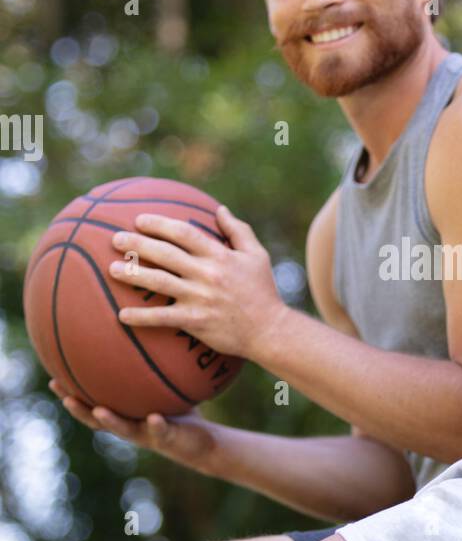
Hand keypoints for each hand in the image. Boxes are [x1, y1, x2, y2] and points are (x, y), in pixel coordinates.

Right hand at [48, 379, 222, 475]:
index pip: (91, 404)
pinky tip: (154, 417)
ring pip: (124, 430)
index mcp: (123, 414)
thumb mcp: (162, 388)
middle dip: (80, 410)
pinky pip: (161, 431)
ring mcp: (147, 434)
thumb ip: (148, 369)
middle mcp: (130, 426)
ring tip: (99, 411)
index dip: (71, 394)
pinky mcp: (169, 439)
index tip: (53, 379)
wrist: (201, 441)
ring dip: (110, 421)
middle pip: (97, 421)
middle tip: (64, 396)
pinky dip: (156, 425)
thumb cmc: (177, 411)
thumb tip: (139, 333)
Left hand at [106, 205, 284, 359]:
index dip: (159, 224)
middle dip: (137, 244)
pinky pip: (163, 318)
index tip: (139, 220)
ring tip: (111, 270)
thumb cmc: (263, 291)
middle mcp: (207, 274)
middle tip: (115, 240)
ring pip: (159, 282)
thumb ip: (238, 230)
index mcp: (219, 255)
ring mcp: (200, 298)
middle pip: (165, 254)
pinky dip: (141, 317)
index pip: (183, 233)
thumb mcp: (257, 255)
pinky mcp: (195, 321)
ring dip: (133, 274)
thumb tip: (220, 210)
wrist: (270, 330)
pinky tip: (121, 315)